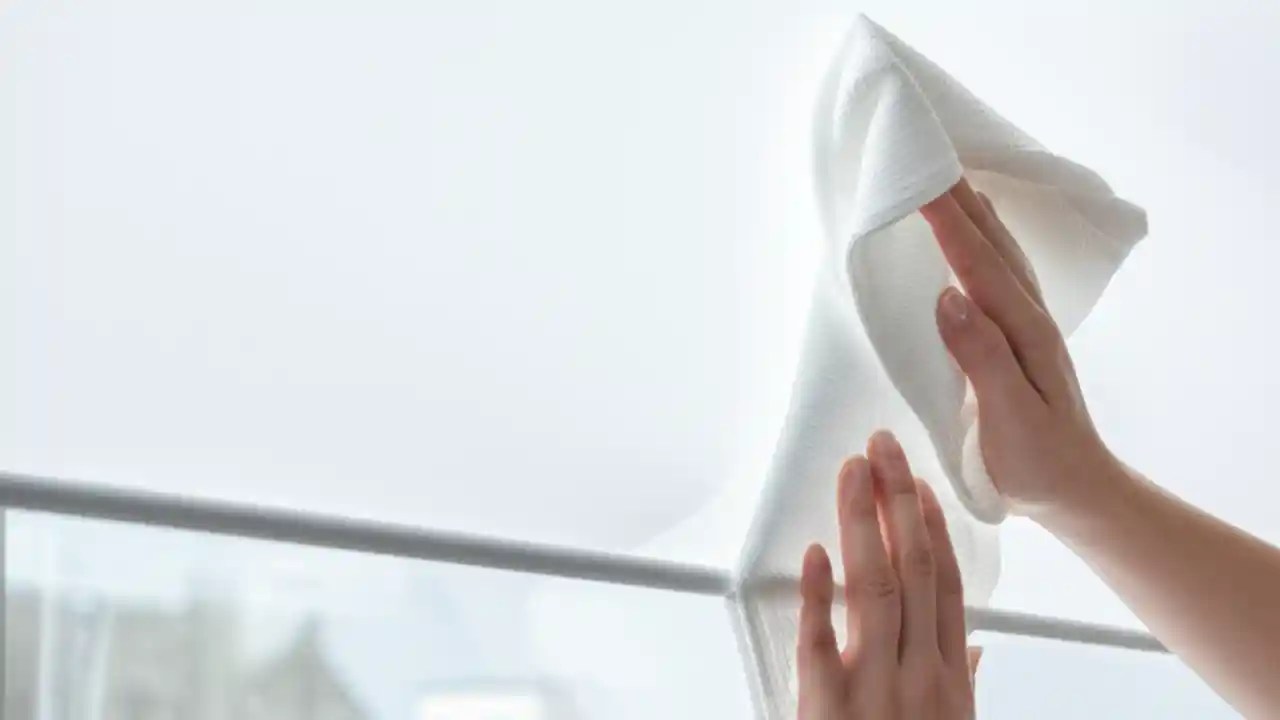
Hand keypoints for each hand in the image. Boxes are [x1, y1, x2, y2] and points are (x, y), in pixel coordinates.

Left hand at [797, 431, 979, 719]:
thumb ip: (964, 689)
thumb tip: (978, 651)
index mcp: (949, 683)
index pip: (946, 587)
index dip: (933, 530)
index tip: (919, 483)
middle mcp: (918, 678)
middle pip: (913, 572)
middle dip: (898, 503)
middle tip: (882, 447)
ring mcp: (874, 692)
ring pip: (874, 590)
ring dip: (862, 524)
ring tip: (852, 472)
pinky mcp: (825, 708)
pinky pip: (820, 643)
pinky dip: (817, 594)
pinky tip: (814, 551)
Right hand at [920, 180, 1122, 520]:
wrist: (1077, 491)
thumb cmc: (1036, 465)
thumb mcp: (1010, 420)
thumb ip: (981, 357)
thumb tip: (948, 295)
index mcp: (1024, 333)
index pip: (978, 265)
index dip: (948, 222)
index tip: (916, 181)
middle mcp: (1030, 317)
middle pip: (992, 244)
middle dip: (958, 200)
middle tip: (924, 156)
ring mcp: (1028, 323)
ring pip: (999, 250)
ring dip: (972, 210)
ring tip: (947, 175)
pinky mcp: (1020, 334)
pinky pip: (999, 268)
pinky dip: (983, 237)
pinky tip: (979, 226)